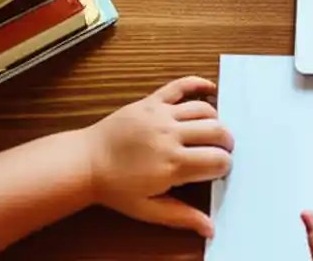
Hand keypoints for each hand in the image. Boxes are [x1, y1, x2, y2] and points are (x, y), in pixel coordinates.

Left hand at [83, 76, 233, 235]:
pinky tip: (210, 89)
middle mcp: (171, 136)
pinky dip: (198, 84)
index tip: (218, 170)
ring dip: (216, 120)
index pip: (217, 160)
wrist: (85, 163)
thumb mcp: (148, 208)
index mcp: (173, 165)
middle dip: (226, 142)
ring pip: (204, 110)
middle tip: (222, 151)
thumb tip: (210, 228)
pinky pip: (180, 86)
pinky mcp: (151, 101)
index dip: (224, 166)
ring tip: (213, 132)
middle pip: (217, 132)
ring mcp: (161, 115)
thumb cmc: (115, 189)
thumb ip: (181, 216)